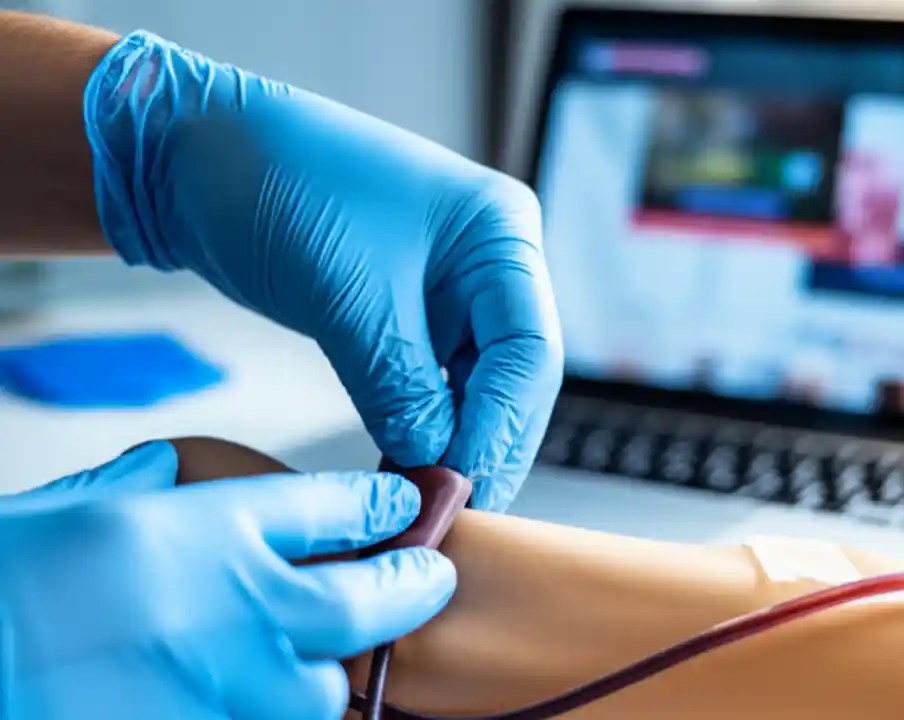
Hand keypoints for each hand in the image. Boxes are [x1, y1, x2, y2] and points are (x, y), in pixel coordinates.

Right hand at [0, 441, 454, 719]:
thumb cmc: (6, 580)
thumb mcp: (81, 506)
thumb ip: (148, 487)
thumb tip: (174, 471)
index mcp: (207, 533)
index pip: (337, 508)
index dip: (383, 505)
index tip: (403, 506)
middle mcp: (233, 612)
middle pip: (367, 604)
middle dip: (410, 588)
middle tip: (427, 578)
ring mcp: (222, 692)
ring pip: (324, 694)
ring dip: (328, 677)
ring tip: (320, 662)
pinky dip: (267, 715)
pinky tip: (247, 698)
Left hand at [84, 32, 561, 510]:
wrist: (188, 154)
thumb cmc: (278, 187)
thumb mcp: (349, 298)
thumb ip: (402, 391)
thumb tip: (436, 477)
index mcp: (499, 235)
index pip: (529, 353)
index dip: (501, 429)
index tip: (462, 490)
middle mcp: (489, 264)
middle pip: (513, 378)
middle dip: (484, 446)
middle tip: (449, 515)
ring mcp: (450, 291)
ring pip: (476, 390)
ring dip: (452, 447)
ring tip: (423, 507)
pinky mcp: (407, 315)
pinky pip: (432, 386)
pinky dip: (420, 430)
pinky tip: (402, 473)